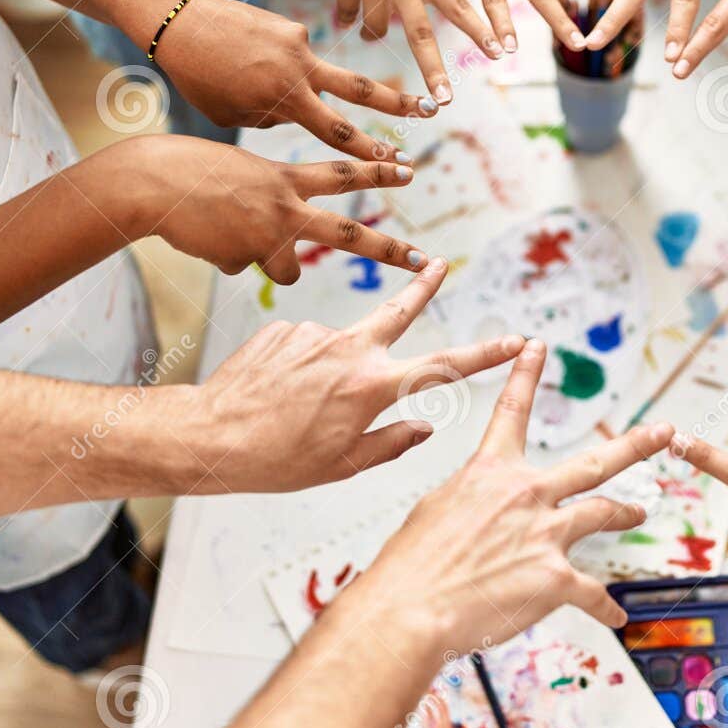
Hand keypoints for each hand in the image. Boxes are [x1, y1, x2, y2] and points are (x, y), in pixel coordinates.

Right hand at [107, 135, 423, 281]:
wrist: (152, 181)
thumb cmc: (187, 171)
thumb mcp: (239, 175)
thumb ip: (263, 203)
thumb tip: (263, 250)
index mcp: (285, 176)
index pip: (345, 173)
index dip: (378, 172)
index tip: (408, 170)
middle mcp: (285, 204)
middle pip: (348, 233)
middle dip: (388, 249)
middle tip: (422, 260)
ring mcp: (266, 234)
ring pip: (291, 270)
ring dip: (276, 267)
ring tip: (246, 248)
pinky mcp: (244, 257)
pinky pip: (240, 268)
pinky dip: (222, 258)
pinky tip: (201, 239)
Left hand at [153, 0, 429, 162]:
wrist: (178, 21)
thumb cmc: (197, 77)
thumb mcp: (231, 114)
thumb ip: (270, 117)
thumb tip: (295, 113)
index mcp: (283, 97)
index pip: (336, 129)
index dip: (368, 148)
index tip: (395, 160)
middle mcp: (298, 68)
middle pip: (360, 90)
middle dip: (396, 103)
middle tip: (429, 109)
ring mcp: (297, 42)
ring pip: (329, 71)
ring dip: (352, 84)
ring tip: (381, 91)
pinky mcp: (287, 25)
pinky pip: (293, 54)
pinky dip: (278, 64)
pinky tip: (248, 59)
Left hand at [177, 259, 523, 491]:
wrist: (212, 435)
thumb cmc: (278, 460)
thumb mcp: (345, 464)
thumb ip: (393, 442)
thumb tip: (423, 425)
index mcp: (372, 385)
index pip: (444, 365)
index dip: (485, 354)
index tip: (515, 341)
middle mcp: (349, 348)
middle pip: (399, 310)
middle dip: (424, 286)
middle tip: (439, 264)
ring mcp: (314, 333)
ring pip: (339, 349)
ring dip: (330, 372)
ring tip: (296, 410)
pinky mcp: (283, 328)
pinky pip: (304, 348)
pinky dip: (299, 368)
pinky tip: (276, 394)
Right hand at [270, 0, 500, 103]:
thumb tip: (408, 20)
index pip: (459, 6)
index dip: (480, 31)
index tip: (500, 52)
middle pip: (422, 35)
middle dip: (434, 71)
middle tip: (443, 101)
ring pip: (376, 29)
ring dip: (372, 31)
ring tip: (366, 22)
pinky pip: (350, 15)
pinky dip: (348, 11)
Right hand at [345, 340, 671, 654]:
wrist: (410, 609)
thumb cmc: (411, 568)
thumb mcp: (436, 512)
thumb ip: (470, 500)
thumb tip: (483, 508)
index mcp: (489, 473)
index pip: (510, 412)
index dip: (525, 375)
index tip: (537, 347)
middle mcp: (525, 494)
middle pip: (594, 462)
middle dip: (634, 444)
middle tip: (661, 432)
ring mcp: (545, 534)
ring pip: (602, 513)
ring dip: (625, 513)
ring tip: (639, 511)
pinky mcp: (555, 577)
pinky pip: (593, 593)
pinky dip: (606, 609)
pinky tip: (616, 616)